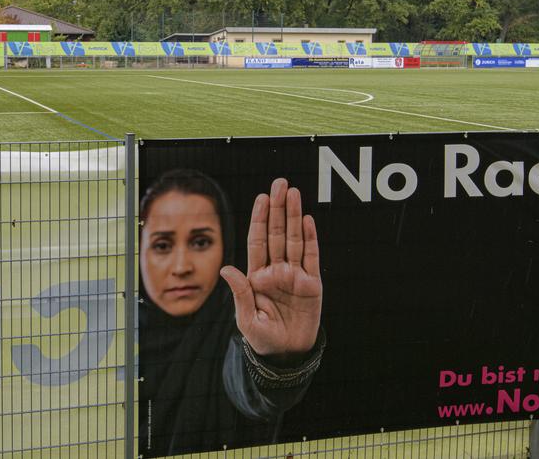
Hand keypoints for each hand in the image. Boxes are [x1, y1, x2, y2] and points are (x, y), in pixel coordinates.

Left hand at [220, 178, 322, 357]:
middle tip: (280, 183)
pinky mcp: (312, 284)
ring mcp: (295, 275)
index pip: (258, 241)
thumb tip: (226, 269)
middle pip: (277, 234)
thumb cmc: (263, 339)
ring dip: (294, 216)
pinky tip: (307, 220)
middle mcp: (276, 270)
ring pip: (294, 239)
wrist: (287, 355)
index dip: (259, 220)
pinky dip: (310, 238)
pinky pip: (311, 257)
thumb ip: (240, 293)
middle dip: (278, 208)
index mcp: (257, 276)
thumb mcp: (247, 319)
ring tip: (294, 193)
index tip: (261, 198)